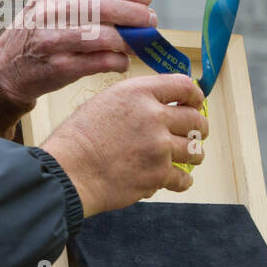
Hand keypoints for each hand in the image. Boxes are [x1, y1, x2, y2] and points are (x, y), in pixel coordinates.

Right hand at [0, 0, 156, 106]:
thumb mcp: (51, 2)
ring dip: (131, 40)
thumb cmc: (38, 31)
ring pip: (106, 36)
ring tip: (140, 42)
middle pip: (105, 6)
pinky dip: (119, 61)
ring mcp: (53, 40)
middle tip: (150, 20)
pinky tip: (122, 60)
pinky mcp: (61, 67)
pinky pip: (102, 62)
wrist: (6, 66)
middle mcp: (49, 11)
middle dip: (136, 14)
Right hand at [41, 74, 208, 216]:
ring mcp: (159, 147)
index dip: (195, 96)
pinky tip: (175, 179)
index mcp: (139, 93)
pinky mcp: (158, 175)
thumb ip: (136, 100)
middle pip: (196, 120)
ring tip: (186, 157)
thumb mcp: (105, 102)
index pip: (185, 86)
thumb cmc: (78, 138)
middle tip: (193, 134)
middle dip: (198, 128)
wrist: (68, 171)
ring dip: (192, 155)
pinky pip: (183, 178)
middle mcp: (154, 116)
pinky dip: (181, 180)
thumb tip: (160, 104)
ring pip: (195, 151)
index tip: (196, 104)